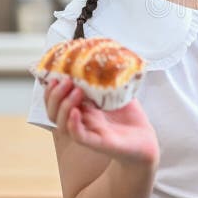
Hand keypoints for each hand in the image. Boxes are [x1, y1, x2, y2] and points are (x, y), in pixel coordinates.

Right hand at [44, 77, 158, 165]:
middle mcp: (81, 122)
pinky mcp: (98, 143)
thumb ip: (109, 78)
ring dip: (64, 106)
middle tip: (65, 81)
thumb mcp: (119, 93)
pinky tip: (76, 111)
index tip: (56, 75)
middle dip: (55, 96)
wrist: (146, 140)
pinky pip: (79, 136)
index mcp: (82, 110)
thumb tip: (106, 54)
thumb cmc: (130, 118)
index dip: (51, 90)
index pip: (56, 102)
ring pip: (62, 124)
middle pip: (54, 113)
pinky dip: (73, 124)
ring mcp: (88, 133)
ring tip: (75, 91)